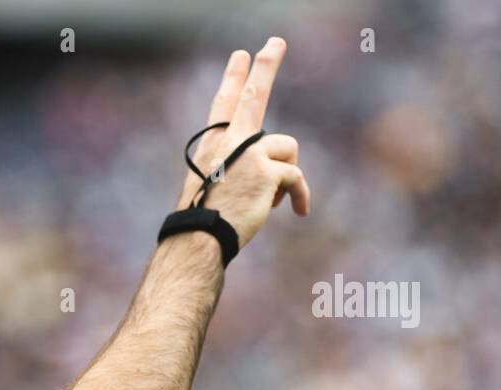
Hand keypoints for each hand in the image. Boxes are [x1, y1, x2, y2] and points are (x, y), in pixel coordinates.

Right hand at [177, 38, 309, 248]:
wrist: (201, 237)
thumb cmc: (205, 219)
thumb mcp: (212, 183)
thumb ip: (237, 165)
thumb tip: (276, 168)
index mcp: (213, 143)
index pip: (224, 102)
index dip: (234, 78)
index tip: (241, 56)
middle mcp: (230, 141)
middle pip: (253, 95)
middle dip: (266, 65)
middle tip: (276, 42)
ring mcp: (249, 152)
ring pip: (287, 149)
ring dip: (285, 176)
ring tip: (270, 199)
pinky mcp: (268, 171)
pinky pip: (296, 177)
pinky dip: (299, 195)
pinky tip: (298, 211)